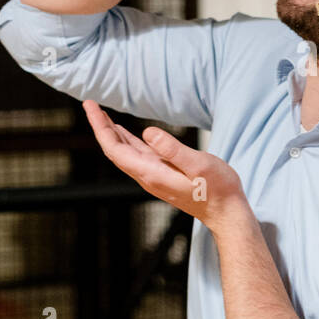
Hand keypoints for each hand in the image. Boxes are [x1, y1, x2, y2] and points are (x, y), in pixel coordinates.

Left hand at [83, 101, 244, 226]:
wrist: (227, 212)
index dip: (100, 127)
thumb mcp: (199, 164)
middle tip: (91, 105)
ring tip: (102, 116)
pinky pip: (139, 156)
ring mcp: (155, 176)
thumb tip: (147, 132)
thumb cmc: (217, 190)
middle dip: (101, 127)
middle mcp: (148, 176)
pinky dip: (129, 141)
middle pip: (115, 150)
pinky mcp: (163, 175)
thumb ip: (173, 149)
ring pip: (125, 153)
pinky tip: (127, 134)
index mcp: (151, 173)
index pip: (115, 149)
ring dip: (113, 134)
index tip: (91, 107)